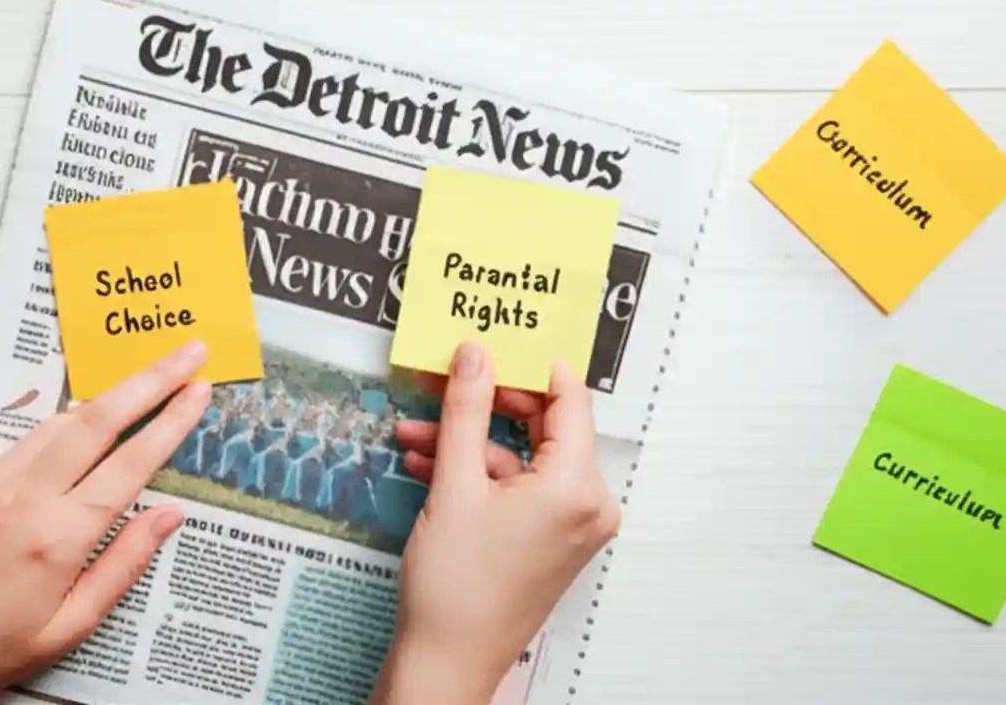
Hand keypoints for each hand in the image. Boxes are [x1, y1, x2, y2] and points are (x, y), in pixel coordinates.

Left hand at [0, 341, 212, 703]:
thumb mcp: (69, 626)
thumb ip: (124, 565)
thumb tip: (168, 515)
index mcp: (57, 539)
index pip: (130, 464)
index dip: (171, 422)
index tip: (200, 391)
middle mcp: (23, 498)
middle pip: (99, 418)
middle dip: (150, 380)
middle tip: (189, 351)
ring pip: (62, 421)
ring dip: (110, 394)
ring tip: (150, 375)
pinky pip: (29, 440)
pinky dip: (67, 423)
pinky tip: (90, 419)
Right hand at [372, 342, 620, 704]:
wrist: (447, 660)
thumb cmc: (456, 590)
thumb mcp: (454, 484)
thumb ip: (466, 411)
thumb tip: (476, 357)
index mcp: (577, 488)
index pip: (569, 399)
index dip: (530, 366)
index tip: (496, 345)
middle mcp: (588, 505)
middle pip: (545, 427)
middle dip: (488, 405)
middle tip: (449, 380)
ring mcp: (572, 525)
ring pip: (522, 458)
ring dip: (470, 442)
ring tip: (418, 432)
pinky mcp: (553, 539)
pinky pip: (520, 488)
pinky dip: (479, 475)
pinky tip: (432, 464)